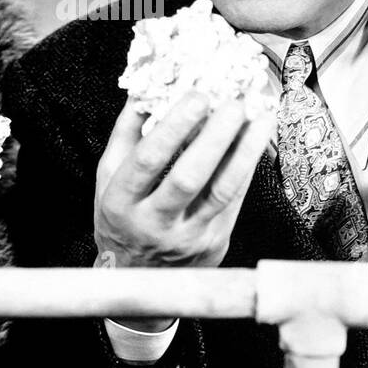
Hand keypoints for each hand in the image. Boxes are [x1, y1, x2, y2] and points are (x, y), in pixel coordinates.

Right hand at [94, 91, 274, 329]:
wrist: (137, 280)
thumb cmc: (120, 218)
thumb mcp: (107, 178)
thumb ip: (126, 133)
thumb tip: (146, 87)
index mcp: (120, 203)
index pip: (147, 161)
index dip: (173, 127)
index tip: (196, 95)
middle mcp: (154, 224)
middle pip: (188, 178)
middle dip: (214, 136)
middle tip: (233, 102)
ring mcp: (188, 238)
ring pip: (222, 191)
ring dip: (245, 150)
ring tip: (259, 116)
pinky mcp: (215, 242)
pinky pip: (236, 200)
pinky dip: (248, 166)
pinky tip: (257, 140)